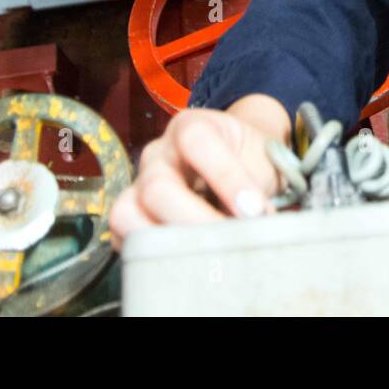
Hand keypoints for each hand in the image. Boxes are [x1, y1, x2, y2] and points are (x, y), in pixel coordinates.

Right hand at [109, 103, 283, 250]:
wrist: (239, 162)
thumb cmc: (250, 160)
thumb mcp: (264, 161)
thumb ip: (257, 186)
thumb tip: (254, 223)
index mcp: (191, 127)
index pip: (196, 141)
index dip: (226, 177)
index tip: (255, 210)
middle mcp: (158, 154)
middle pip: (157, 185)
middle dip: (197, 222)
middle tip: (230, 243)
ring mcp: (139, 184)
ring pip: (126, 213)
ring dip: (167, 242)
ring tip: (206, 255)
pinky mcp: (131, 215)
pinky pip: (124, 238)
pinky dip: (152, 256)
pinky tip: (188, 261)